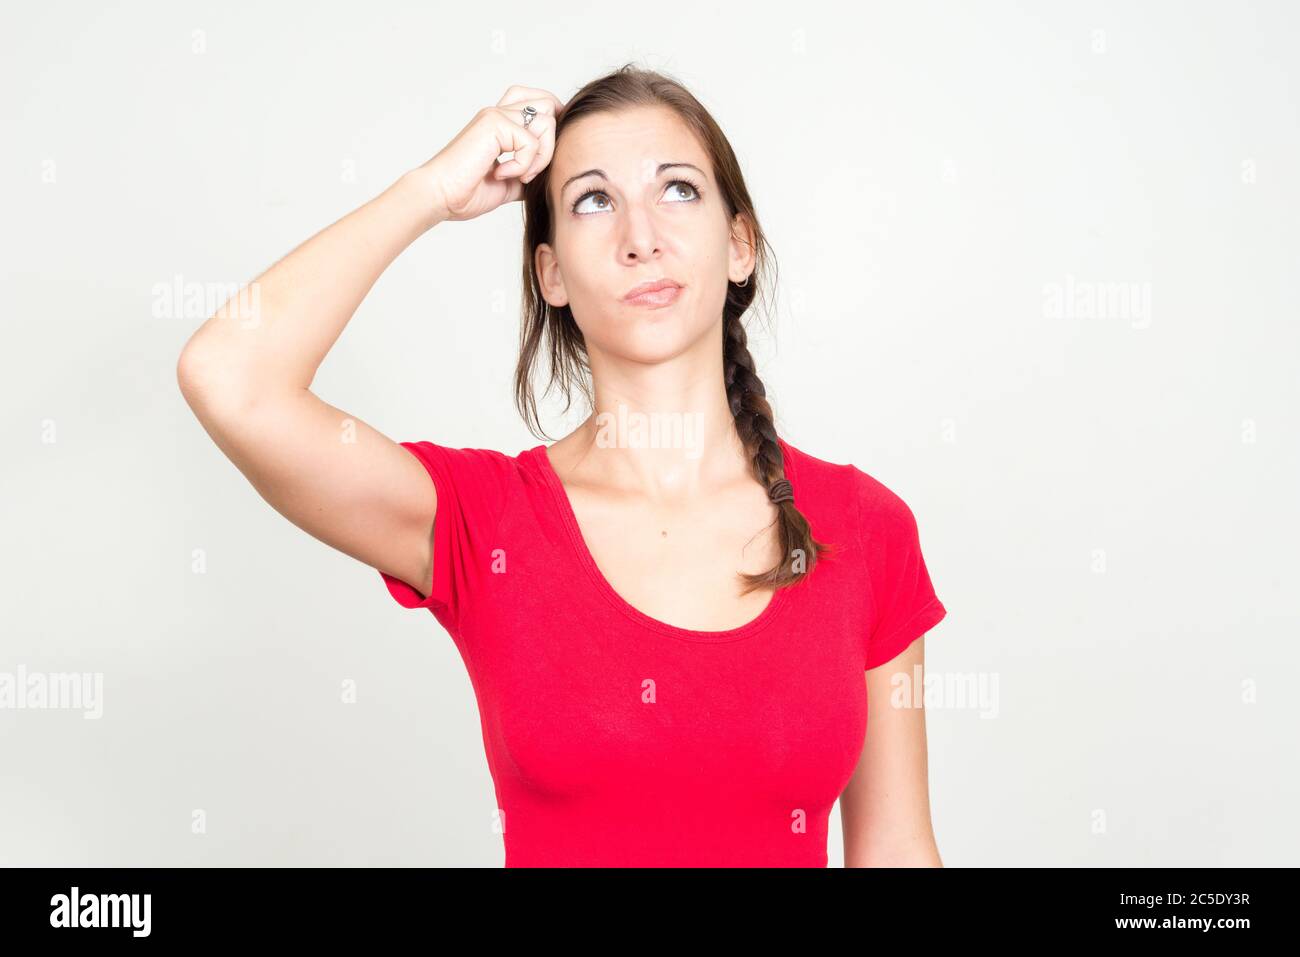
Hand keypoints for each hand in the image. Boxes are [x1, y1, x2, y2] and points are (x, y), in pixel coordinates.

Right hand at [411, 84, 562, 222]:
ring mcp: (496, 115)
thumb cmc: (466, 193)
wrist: (440, 197)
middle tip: (532, 171)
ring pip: (547, 122)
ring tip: (520, 176)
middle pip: (549, 104)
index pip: (540, 103)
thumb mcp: (510, 183)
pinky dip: (523, 165)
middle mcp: (499, 113)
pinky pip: (531, 141)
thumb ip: (529, 172)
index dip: (551, 128)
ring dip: (541, 156)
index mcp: (501, 123)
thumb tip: (550, 176)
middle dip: (552, 142)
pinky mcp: (494, 123)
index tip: (541, 163)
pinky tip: (501, 174)